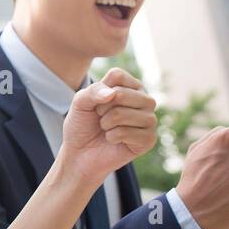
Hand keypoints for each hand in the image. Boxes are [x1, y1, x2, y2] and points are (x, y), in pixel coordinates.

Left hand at [60, 67, 157, 186]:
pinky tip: (113, 140)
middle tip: (100, 118)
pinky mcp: (149, 139)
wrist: (79, 153)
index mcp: (131, 86)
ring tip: (107, 129)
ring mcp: (149, 120)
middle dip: (102, 109)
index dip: (99, 91)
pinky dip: (112, 137)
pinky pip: (127, 133)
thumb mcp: (80, 102)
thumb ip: (93, 91)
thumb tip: (112, 94)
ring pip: (123, 114)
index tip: (96, 104)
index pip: (117, 75)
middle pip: (121, 94)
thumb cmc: (82, 125)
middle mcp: (145, 100)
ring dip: (106, 123)